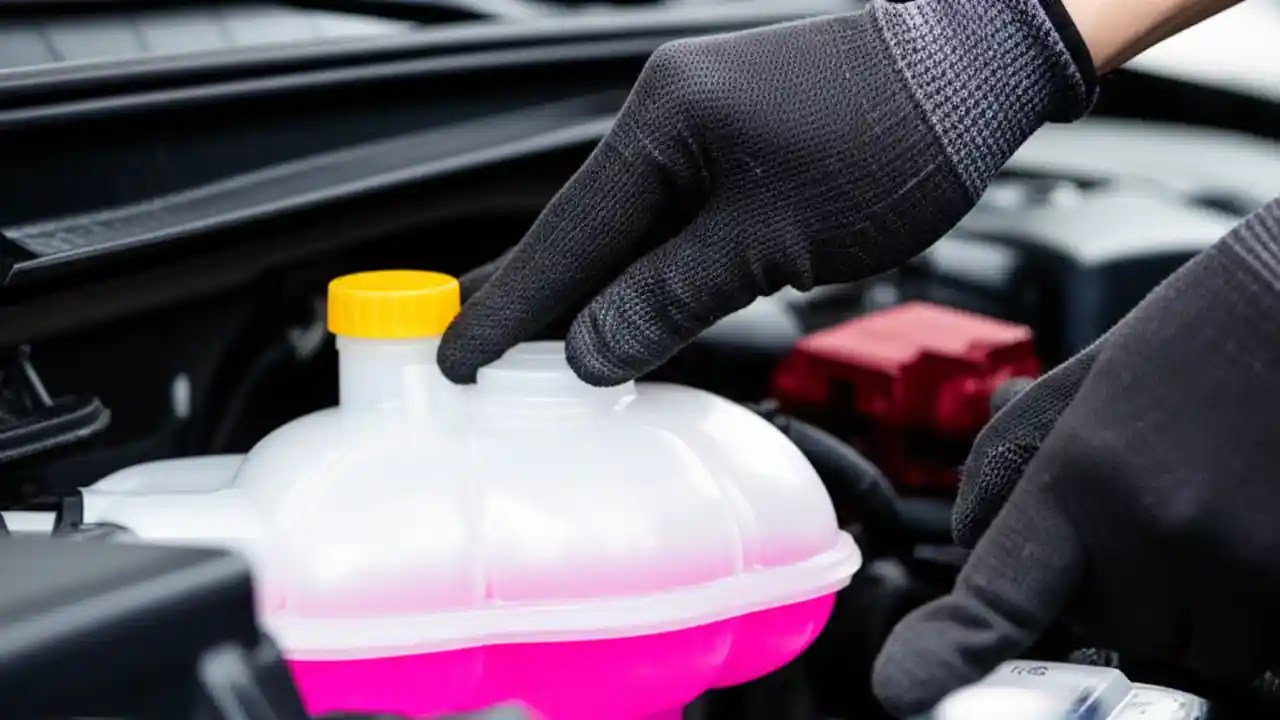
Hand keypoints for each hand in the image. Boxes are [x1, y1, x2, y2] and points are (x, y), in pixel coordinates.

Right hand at [438, 0, 1091, 385]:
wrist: (977, 68)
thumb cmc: (892, 133)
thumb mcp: (776, 237)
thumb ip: (673, 295)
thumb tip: (590, 350)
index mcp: (661, 123)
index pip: (562, 236)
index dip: (508, 308)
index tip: (457, 357)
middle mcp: (668, 114)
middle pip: (575, 227)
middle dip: (523, 296)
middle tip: (465, 351)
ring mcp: (701, 125)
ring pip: (620, 226)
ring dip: (581, 287)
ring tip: (527, 340)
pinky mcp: (737, 144)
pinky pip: (664, 216)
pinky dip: (636, 266)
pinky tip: (619, 301)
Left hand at [872, 200, 1279, 715]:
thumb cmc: (1202, 336)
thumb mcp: (1082, 387)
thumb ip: (1016, 471)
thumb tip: (975, 548)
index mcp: (1084, 473)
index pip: (1004, 590)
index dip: (952, 651)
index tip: (905, 688)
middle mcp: (1161, 528)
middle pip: (1108, 628)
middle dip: (1122, 586)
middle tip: (1158, 498)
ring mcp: (1249, 564)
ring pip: (1192, 649)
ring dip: (1194, 604)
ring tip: (1216, 506)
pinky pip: (1263, 647)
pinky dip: (1252, 607)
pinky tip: (1255, 526)